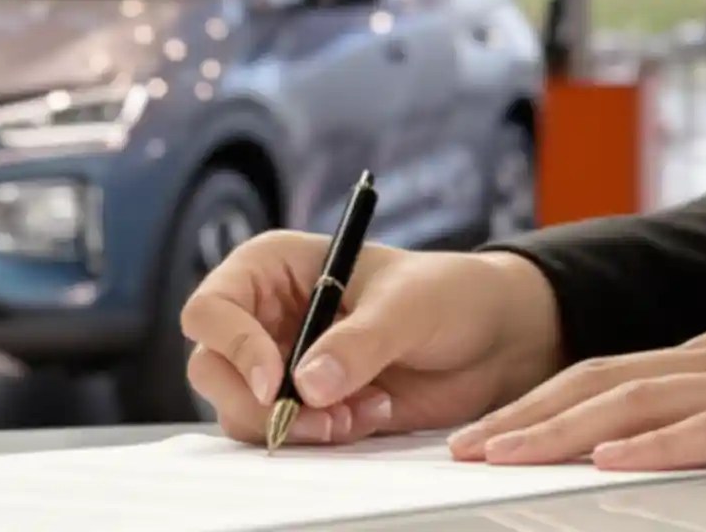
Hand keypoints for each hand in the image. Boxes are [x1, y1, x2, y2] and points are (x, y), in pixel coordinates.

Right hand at [181, 231, 563, 445]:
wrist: (493, 338)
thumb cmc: (448, 293)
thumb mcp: (407, 306)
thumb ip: (357, 343)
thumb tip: (306, 385)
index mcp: (271, 268)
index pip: (212, 309)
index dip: (233, 346)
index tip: (276, 380)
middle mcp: (263, 315)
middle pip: (213, 368)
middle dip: (259, 402)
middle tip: (319, 418)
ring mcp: (280, 362)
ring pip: (241, 409)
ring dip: (295, 424)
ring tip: (358, 413)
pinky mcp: (304, 402)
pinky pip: (281, 432)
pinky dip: (318, 437)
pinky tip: (369, 415)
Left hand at [449, 330, 705, 469]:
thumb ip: (674, 422)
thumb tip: (604, 456)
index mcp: (691, 364)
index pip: (592, 380)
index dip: (529, 407)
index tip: (476, 438)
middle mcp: (705, 363)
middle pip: (593, 383)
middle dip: (522, 415)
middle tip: (464, 448)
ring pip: (631, 399)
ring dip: (561, 428)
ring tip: (503, 454)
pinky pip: (704, 426)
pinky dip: (651, 444)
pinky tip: (605, 459)